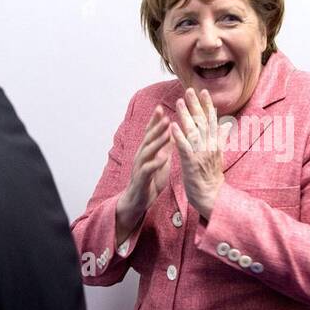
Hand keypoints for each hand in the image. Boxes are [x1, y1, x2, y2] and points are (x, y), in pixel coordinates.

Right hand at [115, 105, 170, 243]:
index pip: (150, 133)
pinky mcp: (141, 179)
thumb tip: (173, 135)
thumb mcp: (160, 162)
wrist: (137, 201)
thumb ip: (164, 149)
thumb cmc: (149, 181)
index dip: (154, 121)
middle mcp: (141, 156)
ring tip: (166, 133)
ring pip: (147, 151)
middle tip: (165, 115)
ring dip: (157, 141)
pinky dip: (156, 163)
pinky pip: (148, 169)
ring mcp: (140, 167)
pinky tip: (163, 158)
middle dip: (156, 127)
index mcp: (147, 151)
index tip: (161, 107)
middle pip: (148, 138)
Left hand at [169, 88, 228, 220]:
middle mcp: (209, 146)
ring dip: (186, 116)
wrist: (211, 196)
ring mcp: (201, 154)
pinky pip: (185, 148)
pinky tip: (173, 126)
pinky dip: (179, 136)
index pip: (211, 120)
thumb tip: (227, 124)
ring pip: (193, 131)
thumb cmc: (212, 176)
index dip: (207, 105)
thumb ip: (221, 138)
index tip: (203, 91)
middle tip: (188, 90)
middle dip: (195, 105)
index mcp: (215, 143)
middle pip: (202, 122)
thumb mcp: (218, 154)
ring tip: (178, 102)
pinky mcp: (191, 164)